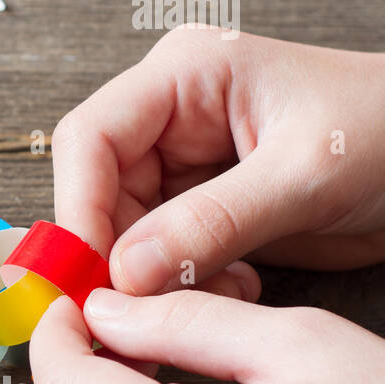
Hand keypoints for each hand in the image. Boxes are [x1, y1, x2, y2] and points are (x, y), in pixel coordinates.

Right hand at [51, 25, 384, 297]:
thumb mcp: (306, 176)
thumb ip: (211, 222)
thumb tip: (123, 273)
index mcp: (185, 74)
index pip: (91, 137)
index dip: (78, 207)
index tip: (86, 274)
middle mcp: (171, 113)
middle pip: (99, 189)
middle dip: (116, 252)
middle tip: (137, 309)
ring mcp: (185, 160)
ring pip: (127, 229)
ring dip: (156, 276)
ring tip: (221, 292)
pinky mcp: (205, 203)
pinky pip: (164, 251)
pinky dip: (186, 282)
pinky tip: (236, 287)